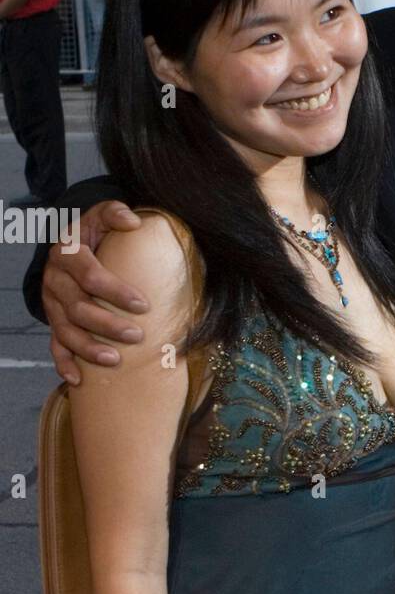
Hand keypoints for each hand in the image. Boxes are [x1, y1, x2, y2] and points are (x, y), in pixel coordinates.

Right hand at [41, 201, 148, 383]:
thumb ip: (115, 213)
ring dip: (88, 348)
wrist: (70, 245)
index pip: (90, 276)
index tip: (144, 306)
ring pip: (65, 331)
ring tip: (115, 360)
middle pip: (78, 308)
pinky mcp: (52, 320)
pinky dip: (64, 364)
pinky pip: (54, 346)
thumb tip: (133, 222)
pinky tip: (79, 381)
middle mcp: (54, 280)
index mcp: (67, 254)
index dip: (116, 292)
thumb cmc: (94, 233)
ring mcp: (52, 304)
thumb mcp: (101, 216)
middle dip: (107, 325)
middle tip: (137, 336)